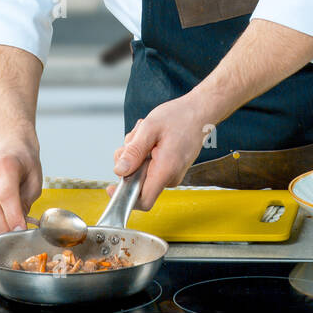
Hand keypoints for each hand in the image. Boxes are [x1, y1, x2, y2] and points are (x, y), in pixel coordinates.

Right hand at [0, 126, 41, 233]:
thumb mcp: (35, 178)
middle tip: (17, 233)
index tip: (21, 230)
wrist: (8, 147)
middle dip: (4, 227)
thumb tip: (18, 225)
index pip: (6, 196)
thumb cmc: (23, 161)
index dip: (13, 217)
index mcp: (5, 164)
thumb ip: (27, 201)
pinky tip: (0, 220)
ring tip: (9, 225)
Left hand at [112, 94, 209, 210]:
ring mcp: (172, 173)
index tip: (112, 187)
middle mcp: (171, 176)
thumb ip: (134, 151)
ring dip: (136, 154)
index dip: (125, 198)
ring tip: (145, 135)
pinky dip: (144, 152)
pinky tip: (150, 138)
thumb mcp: (150, 128)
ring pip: (142, 172)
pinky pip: (149, 166)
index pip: (144, 201)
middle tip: (134, 140)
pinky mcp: (171, 168)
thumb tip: (119, 171)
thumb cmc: (180, 117)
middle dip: (129, 162)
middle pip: (138, 183)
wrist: (200, 111)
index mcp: (166, 170)